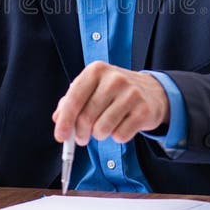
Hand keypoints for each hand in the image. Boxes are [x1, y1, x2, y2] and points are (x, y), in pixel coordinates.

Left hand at [53, 61, 168, 146]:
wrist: (152, 91)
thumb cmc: (115, 92)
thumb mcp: (92, 88)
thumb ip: (72, 101)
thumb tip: (58, 119)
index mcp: (96, 70)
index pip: (74, 99)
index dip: (64, 121)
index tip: (60, 136)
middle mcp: (114, 79)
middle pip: (86, 117)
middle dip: (80, 134)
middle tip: (82, 138)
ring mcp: (131, 94)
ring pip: (102, 129)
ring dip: (99, 135)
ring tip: (104, 128)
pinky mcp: (144, 110)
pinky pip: (120, 135)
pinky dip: (117, 136)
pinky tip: (121, 125)